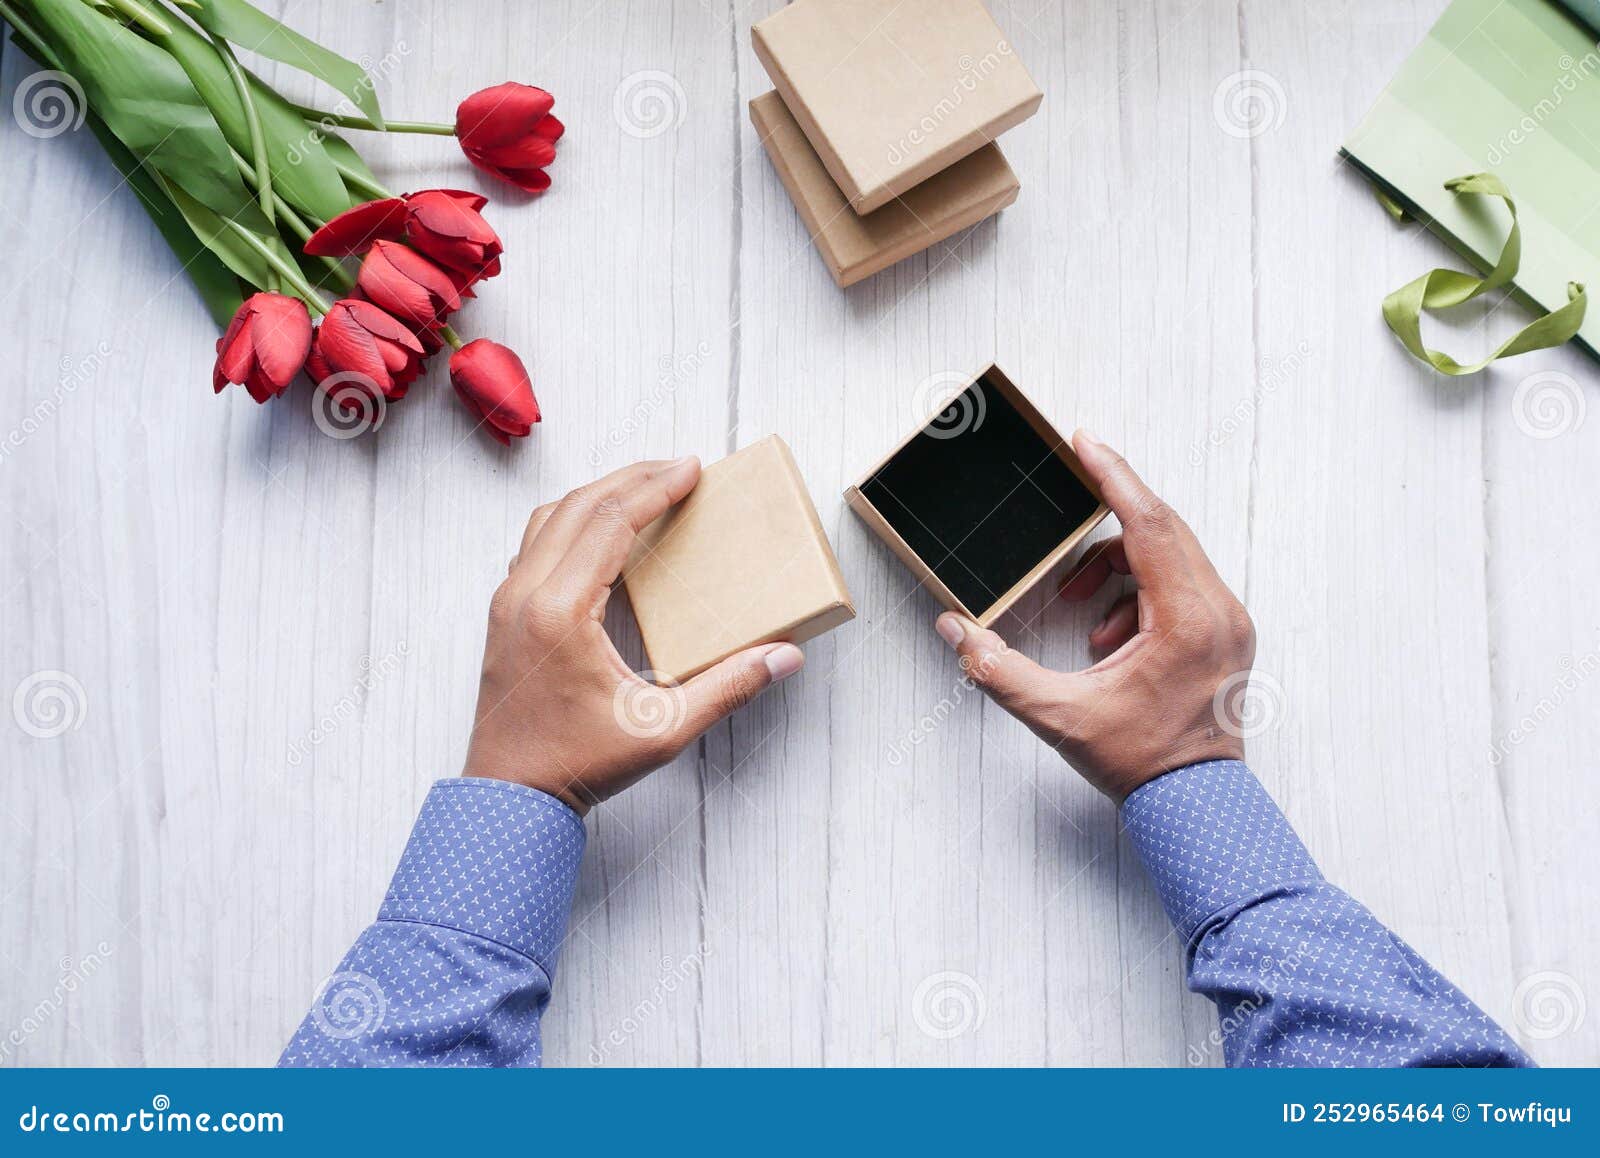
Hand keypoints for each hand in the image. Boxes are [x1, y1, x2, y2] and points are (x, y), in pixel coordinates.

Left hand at [462, 457, 804, 813]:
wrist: (509, 798)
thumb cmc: (577, 765)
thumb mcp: (663, 730)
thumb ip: (727, 688)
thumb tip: (784, 657)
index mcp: (559, 611)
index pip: (609, 521)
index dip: (655, 488)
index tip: (692, 468)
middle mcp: (524, 594)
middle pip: (577, 505)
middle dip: (631, 478)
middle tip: (678, 467)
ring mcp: (507, 602)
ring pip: (549, 518)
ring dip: (598, 494)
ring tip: (644, 487)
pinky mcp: (504, 615)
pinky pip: (535, 543)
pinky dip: (572, 521)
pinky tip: (601, 531)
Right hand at [934, 431, 1254, 800]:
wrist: (1198, 808)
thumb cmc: (1142, 764)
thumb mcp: (1059, 717)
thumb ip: (998, 671)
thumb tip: (954, 630)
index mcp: (1187, 621)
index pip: (1149, 525)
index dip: (1114, 478)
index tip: (1086, 442)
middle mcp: (1218, 612)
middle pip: (1164, 530)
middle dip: (1109, 518)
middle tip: (1072, 491)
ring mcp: (1229, 623)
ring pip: (1170, 558)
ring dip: (1117, 567)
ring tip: (1080, 614)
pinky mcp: (1226, 636)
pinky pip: (1179, 585)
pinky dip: (1138, 593)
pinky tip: (1107, 638)